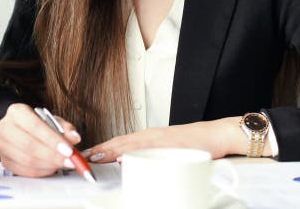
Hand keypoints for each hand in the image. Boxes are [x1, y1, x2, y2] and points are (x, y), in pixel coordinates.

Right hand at [0, 103, 81, 177]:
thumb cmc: (37, 124)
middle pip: (29, 145)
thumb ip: (64, 128)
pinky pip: (24, 171)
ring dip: (49, 165)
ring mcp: (1, 146)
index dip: (52, 140)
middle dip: (53, 155)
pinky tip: (52, 168)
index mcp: (16, 112)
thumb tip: (75, 138)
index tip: (69, 150)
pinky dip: (41, 171)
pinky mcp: (4, 161)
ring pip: (26, 160)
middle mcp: (4, 127)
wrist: (19, 129)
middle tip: (70, 161)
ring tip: (63, 164)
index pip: (34, 126)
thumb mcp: (51, 120)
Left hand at [85, 118, 245, 162]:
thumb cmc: (194, 143)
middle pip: (121, 141)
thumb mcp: (167, 149)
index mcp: (149, 137)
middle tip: (83, 156)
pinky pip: (150, 149)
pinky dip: (135, 153)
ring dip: (112, 150)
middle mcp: (151, 135)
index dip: (103, 147)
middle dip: (101, 149)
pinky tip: (125, 157)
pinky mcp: (170, 144)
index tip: (87, 154)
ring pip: (131, 144)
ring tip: (96, 156)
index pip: (120, 142)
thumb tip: (130, 164)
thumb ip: (149, 154)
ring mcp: (160, 139)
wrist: (216, 135)